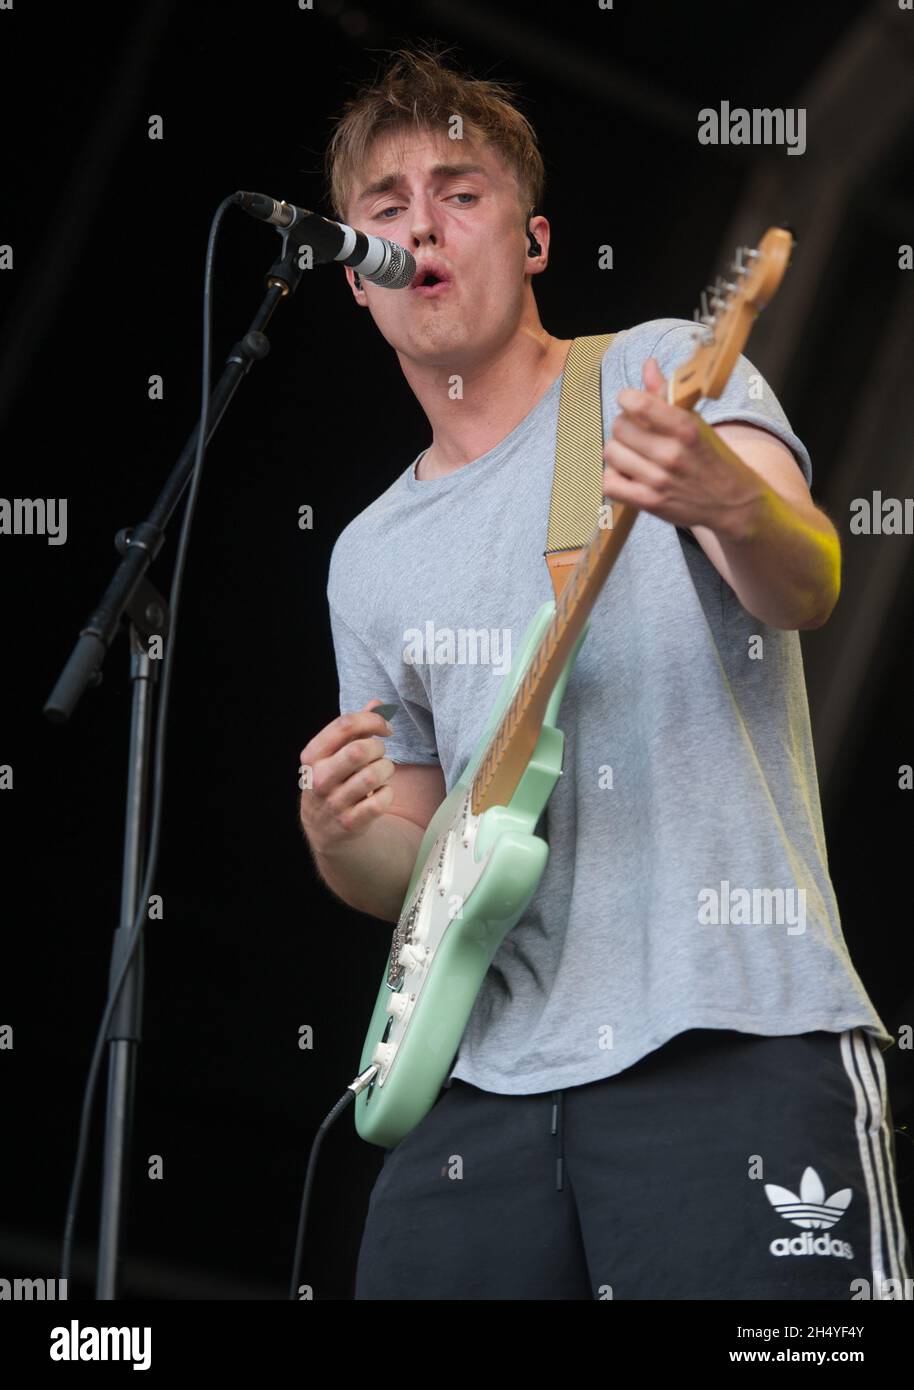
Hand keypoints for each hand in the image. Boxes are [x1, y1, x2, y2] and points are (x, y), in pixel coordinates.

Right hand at [298, 698, 395, 852]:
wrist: (324, 828)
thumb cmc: (335, 779)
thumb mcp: (335, 752)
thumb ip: (356, 727)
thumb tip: (378, 703)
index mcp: (313, 755)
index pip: (344, 724)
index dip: (372, 720)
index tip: (385, 728)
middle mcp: (319, 778)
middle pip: (359, 750)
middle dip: (378, 747)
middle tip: (379, 754)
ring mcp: (334, 802)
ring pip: (373, 775)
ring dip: (386, 769)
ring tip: (382, 772)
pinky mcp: (350, 823)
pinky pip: (381, 801)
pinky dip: (388, 794)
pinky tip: (381, 793)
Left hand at [603, 357, 765, 534]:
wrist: (733, 502)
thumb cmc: (712, 458)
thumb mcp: (696, 422)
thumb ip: (667, 394)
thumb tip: (648, 365)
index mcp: (686, 428)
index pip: (638, 404)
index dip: (627, 399)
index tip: (631, 402)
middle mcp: (672, 454)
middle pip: (619, 427)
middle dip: (623, 425)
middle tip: (635, 432)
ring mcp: (660, 480)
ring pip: (612, 453)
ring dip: (617, 451)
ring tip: (631, 454)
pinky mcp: (650, 503)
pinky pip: (610, 484)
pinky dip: (613, 477)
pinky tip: (627, 474)